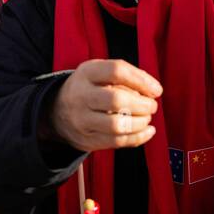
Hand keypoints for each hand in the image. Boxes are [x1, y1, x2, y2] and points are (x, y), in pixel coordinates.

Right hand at [47, 58, 161, 152]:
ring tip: (147, 118)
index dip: (141, 80)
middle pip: (117, 100)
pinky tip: (147, 131)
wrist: (56, 111)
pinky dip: (138, 138)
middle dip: (142, 105)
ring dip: (140, 123)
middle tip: (151, 105)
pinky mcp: (88, 140)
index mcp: (87, 73)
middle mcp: (81, 95)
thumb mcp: (99, 73)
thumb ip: (126, 77)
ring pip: (117, 125)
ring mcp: (82, 120)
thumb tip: (153, 90)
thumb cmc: (90, 88)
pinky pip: (117, 142)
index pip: (116, 71)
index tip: (156, 90)